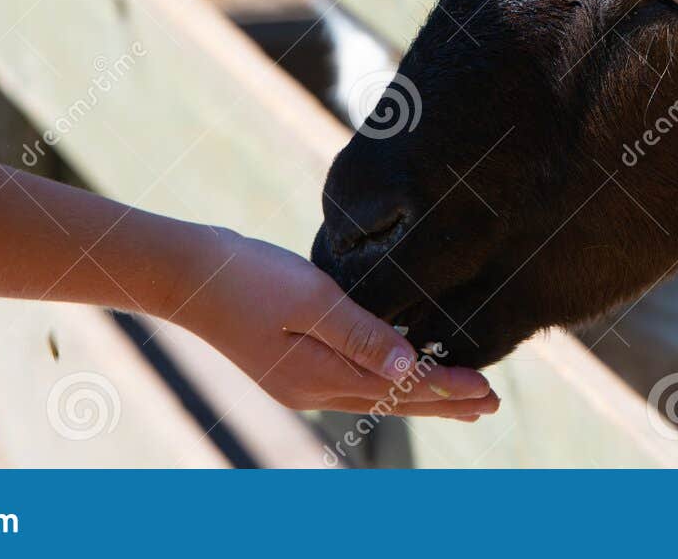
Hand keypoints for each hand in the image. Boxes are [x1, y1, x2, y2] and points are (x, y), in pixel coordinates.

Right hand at [172, 228, 498, 418]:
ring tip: (458, 396)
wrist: (186, 273)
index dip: (448, 389)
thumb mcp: (312, 300)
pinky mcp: (289, 365)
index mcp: (321, 376)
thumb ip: (363, 335)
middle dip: (443, 401)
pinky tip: (397, 372)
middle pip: (392, 401)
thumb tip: (412, 369)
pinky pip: (353, 380)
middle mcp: (312, 389)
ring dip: (418, 394)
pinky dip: (386, 380)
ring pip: (374, 393)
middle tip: (490, 404)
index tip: (490, 391)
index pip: (401, 388)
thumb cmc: (248, 276)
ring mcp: (298, 380)